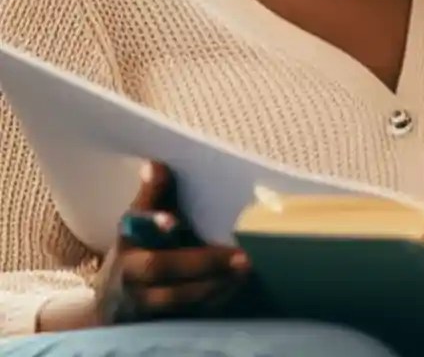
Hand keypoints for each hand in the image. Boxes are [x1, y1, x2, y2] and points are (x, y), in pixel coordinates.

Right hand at [91, 161, 251, 323]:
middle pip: (161, 268)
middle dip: (203, 262)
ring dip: (216, 283)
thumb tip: (156, 165)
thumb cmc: (138, 249)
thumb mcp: (137, 222)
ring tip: (247, 268)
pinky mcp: (162, 319)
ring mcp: (145, 301)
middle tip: (242, 256)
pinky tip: (238, 284)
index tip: (172, 220)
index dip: (153, 224)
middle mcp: (131, 275)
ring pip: (179, 296)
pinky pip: (190, 312)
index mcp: (127, 243)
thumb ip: (152, 196)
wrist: (116, 299)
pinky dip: (216, 299)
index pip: (135, 229)